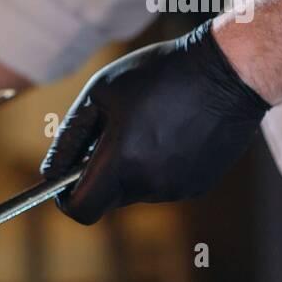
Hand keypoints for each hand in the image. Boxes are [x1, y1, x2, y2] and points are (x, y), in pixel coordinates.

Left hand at [40, 20, 268, 224]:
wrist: (230, 72)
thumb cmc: (160, 73)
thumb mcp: (100, 93)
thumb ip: (70, 136)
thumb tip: (50, 171)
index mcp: (122, 162)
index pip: (81, 209)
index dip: (66, 199)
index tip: (62, 181)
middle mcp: (150, 184)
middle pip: (106, 199)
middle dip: (96, 176)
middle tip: (105, 138)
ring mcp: (177, 188)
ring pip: (134, 192)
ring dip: (128, 170)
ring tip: (144, 127)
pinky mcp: (198, 185)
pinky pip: (162, 185)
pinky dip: (155, 167)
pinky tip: (169, 132)